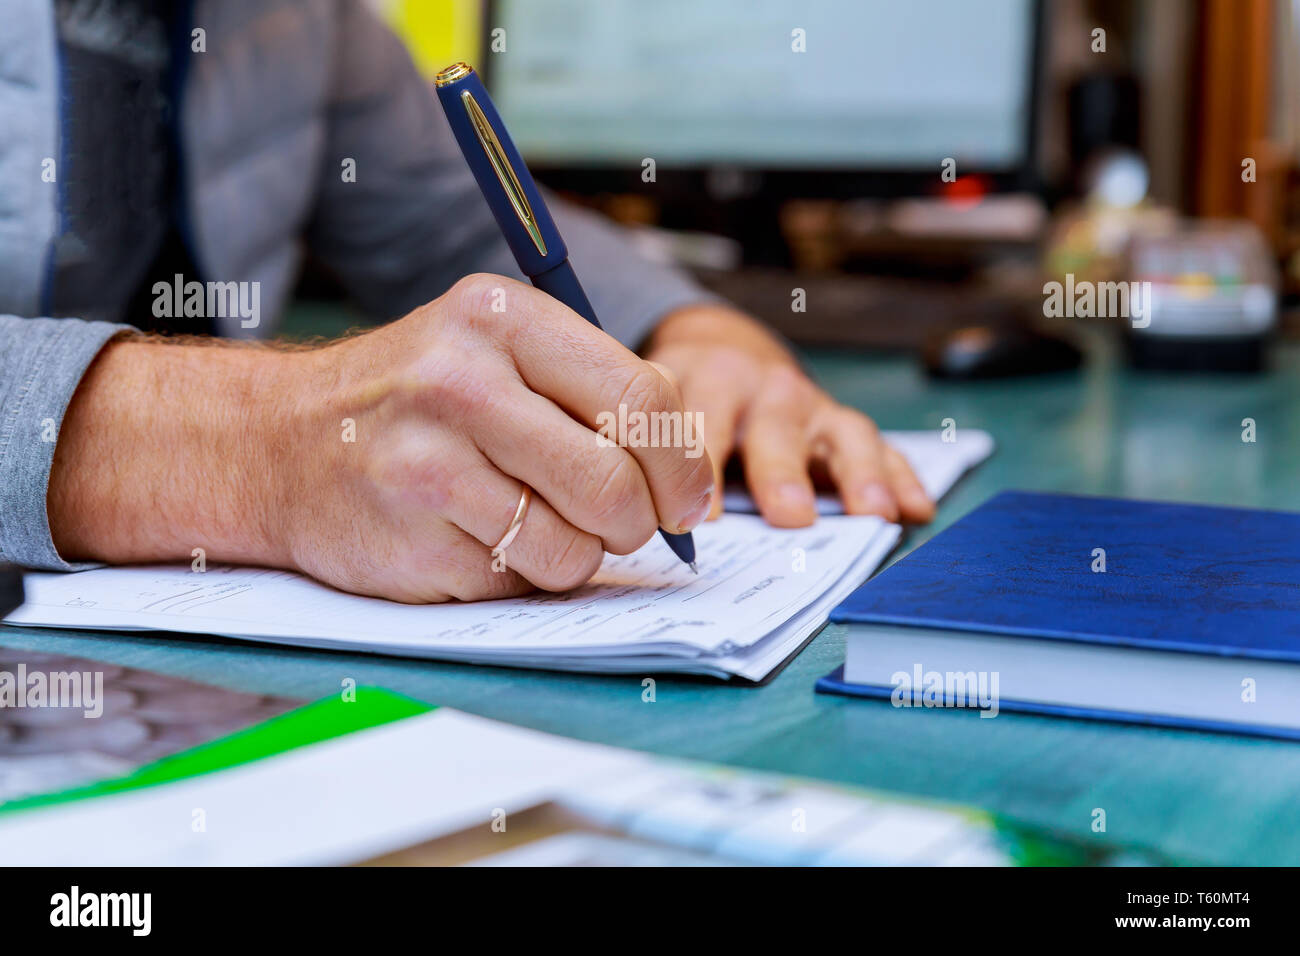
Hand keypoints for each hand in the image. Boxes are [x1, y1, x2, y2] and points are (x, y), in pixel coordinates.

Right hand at [48, 274, 714, 602]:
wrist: (274, 443)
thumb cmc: (409, 402)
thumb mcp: (490, 352)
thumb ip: (586, 393)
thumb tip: (686, 479)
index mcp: (500, 320)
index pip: (641, 395)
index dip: (681, 462)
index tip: (684, 498)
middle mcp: (462, 381)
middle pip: (615, 480)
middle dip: (635, 522)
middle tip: (620, 526)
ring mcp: (429, 462)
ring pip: (571, 546)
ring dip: (572, 554)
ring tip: (528, 524)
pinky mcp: (409, 536)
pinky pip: (515, 582)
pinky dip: (515, 576)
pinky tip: (473, 539)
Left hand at [642, 305, 934, 526]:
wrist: (718, 358)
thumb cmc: (679, 406)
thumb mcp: (651, 413)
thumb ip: (644, 453)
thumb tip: (625, 521)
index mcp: (704, 382)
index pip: (702, 420)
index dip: (703, 463)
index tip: (705, 518)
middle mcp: (762, 388)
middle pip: (775, 425)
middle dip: (782, 470)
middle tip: (789, 514)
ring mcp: (810, 404)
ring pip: (840, 431)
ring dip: (858, 472)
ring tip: (871, 514)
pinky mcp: (843, 424)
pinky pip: (880, 447)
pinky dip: (900, 477)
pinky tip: (915, 510)